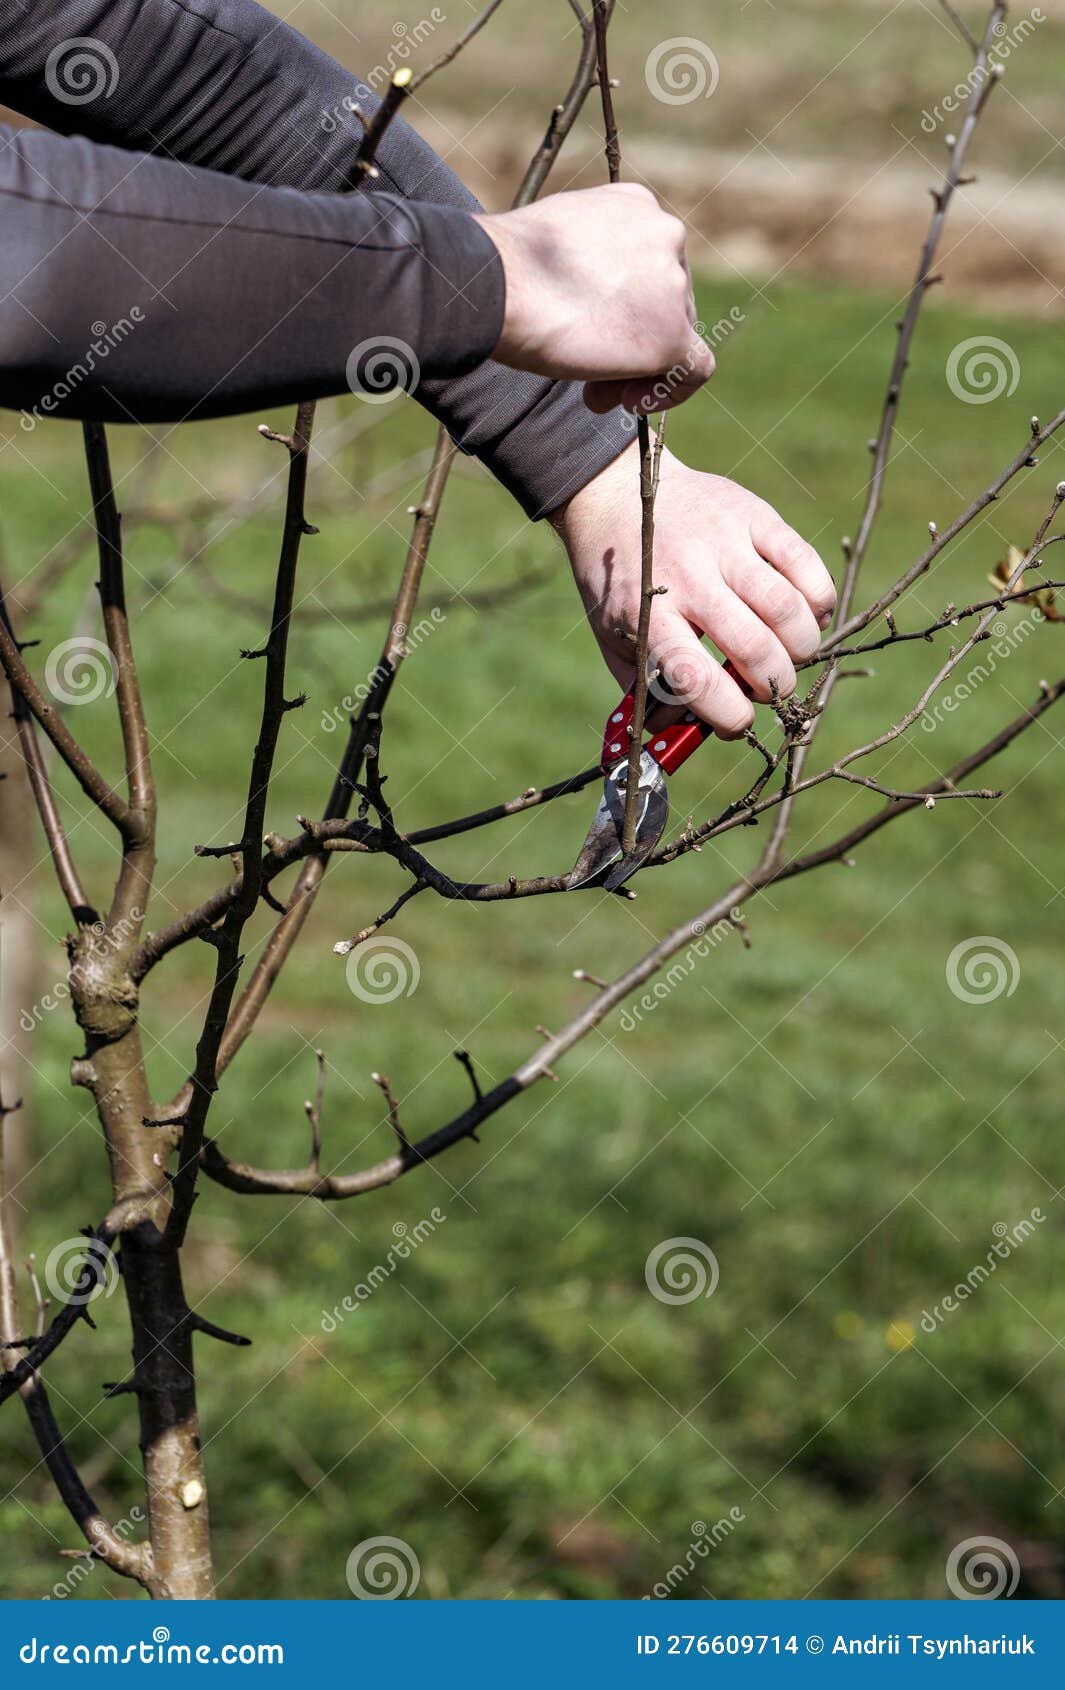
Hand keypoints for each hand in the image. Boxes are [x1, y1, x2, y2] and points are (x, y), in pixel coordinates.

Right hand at [473, 185, 711, 413]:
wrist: (498, 284)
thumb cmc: (506, 270)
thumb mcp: (557, 250)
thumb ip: (592, 268)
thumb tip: (600, 310)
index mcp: (636, 206)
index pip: (650, 267)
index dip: (628, 308)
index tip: (592, 334)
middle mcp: (665, 233)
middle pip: (668, 303)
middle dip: (632, 343)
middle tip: (590, 379)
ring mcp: (673, 283)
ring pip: (677, 336)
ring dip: (638, 370)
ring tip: (596, 395)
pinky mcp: (673, 332)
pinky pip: (695, 370)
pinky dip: (671, 392)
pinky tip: (632, 403)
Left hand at [551, 444, 836, 737]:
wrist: (617, 494)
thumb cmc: (621, 582)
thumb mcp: (613, 638)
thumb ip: (646, 691)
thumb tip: (684, 738)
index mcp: (649, 614)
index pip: (696, 677)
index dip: (728, 713)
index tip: (737, 723)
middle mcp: (689, 577)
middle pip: (754, 646)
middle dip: (774, 684)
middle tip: (770, 689)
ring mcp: (724, 542)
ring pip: (787, 608)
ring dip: (802, 647)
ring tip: (792, 654)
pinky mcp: (754, 515)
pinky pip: (806, 564)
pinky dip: (819, 601)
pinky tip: (807, 615)